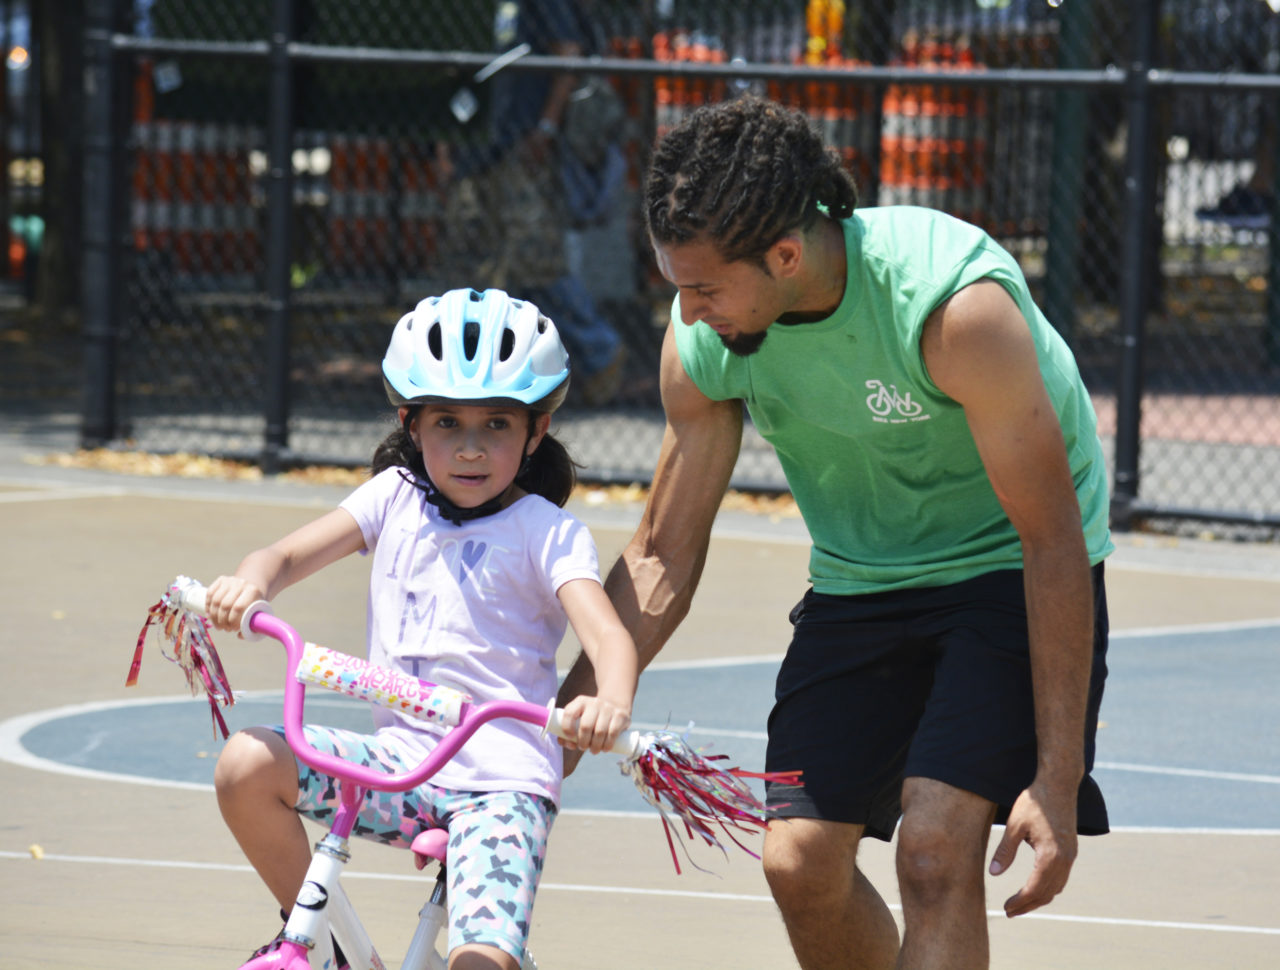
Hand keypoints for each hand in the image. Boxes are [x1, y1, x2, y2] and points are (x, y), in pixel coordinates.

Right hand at [205, 575, 266, 634]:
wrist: (251, 587)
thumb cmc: (255, 604)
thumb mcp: (259, 613)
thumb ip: (252, 626)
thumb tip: (239, 635)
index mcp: (253, 591)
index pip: (239, 608)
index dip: (233, 621)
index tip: (234, 629)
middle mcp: (241, 583)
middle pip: (225, 605)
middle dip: (223, 621)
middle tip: (225, 629)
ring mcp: (230, 580)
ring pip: (215, 601)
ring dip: (214, 616)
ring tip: (218, 625)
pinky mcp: (221, 580)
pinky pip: (210, 594)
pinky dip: (208, 606)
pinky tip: (210, 615)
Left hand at [556, 695, 630, 754]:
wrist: (615, 705)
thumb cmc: (592, 718)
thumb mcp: (579, 718)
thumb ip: (568, 733)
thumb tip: (568, 744)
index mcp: (580, 702)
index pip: (569, 713)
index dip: (566, 728)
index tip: (570, 738)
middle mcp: (594, 703)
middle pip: (585, 726)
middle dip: (583, 742)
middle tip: (583, 748)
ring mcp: (608, 708)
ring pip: (599, 732)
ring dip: (595, 746)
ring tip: (594, 750)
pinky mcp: (620, 715)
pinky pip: (613, 733)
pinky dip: (607, 745)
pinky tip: (605, 748)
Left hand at [988, 780, 1078, 916]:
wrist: (1058, 784)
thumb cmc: (1034, 802)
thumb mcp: (1014, 825)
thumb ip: (1005, 851)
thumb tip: (994, 873)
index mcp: (1050, 856)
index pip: (1034, 889)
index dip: (1019, 901)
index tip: (1006, 908)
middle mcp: (1065, 860)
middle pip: (1047, 893)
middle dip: (1028, 905)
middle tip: (1010, 912)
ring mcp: (1071, 856)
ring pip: (1057, 887)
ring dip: (1039, 898)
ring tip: (1021, 904)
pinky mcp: (1071, 850)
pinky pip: (1062, 877)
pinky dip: (1049, 887)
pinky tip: (1037, 887)